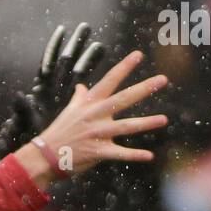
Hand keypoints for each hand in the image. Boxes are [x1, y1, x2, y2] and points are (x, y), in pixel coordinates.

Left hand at [0, 22, 105, 157]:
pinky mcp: (77, 109)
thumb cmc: (32, 134)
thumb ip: (22, 108)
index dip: (55, 48)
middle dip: (76, 44)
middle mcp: (58, 90)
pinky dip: (99, 85)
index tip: (61, 30)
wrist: (41, 152)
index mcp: (45, 89)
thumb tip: (17, 97)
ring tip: (101, 45)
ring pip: (80, 73)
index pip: (50, 64)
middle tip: (85, 27)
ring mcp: (69, 98)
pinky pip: (89, 94)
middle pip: (68, 63)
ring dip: (90, 59)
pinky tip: (110, 73)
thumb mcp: (27, 120)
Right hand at [14, 50, 167, 184]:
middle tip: (162, 80)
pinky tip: (149, 156)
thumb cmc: (59, 132)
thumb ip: (79, 98)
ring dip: (147, 123)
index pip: (110, 80)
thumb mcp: (69, 110)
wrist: (46, 155)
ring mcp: (98, 133)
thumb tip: (82, 86)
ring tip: (164, 119)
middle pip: (124, 99)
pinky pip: (120, 153)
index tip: (139, 54)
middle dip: (144, 88)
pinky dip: (134, 155)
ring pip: (127, 126)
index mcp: (90, 103)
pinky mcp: (98, 151)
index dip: (124, 67)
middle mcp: (96, 115)